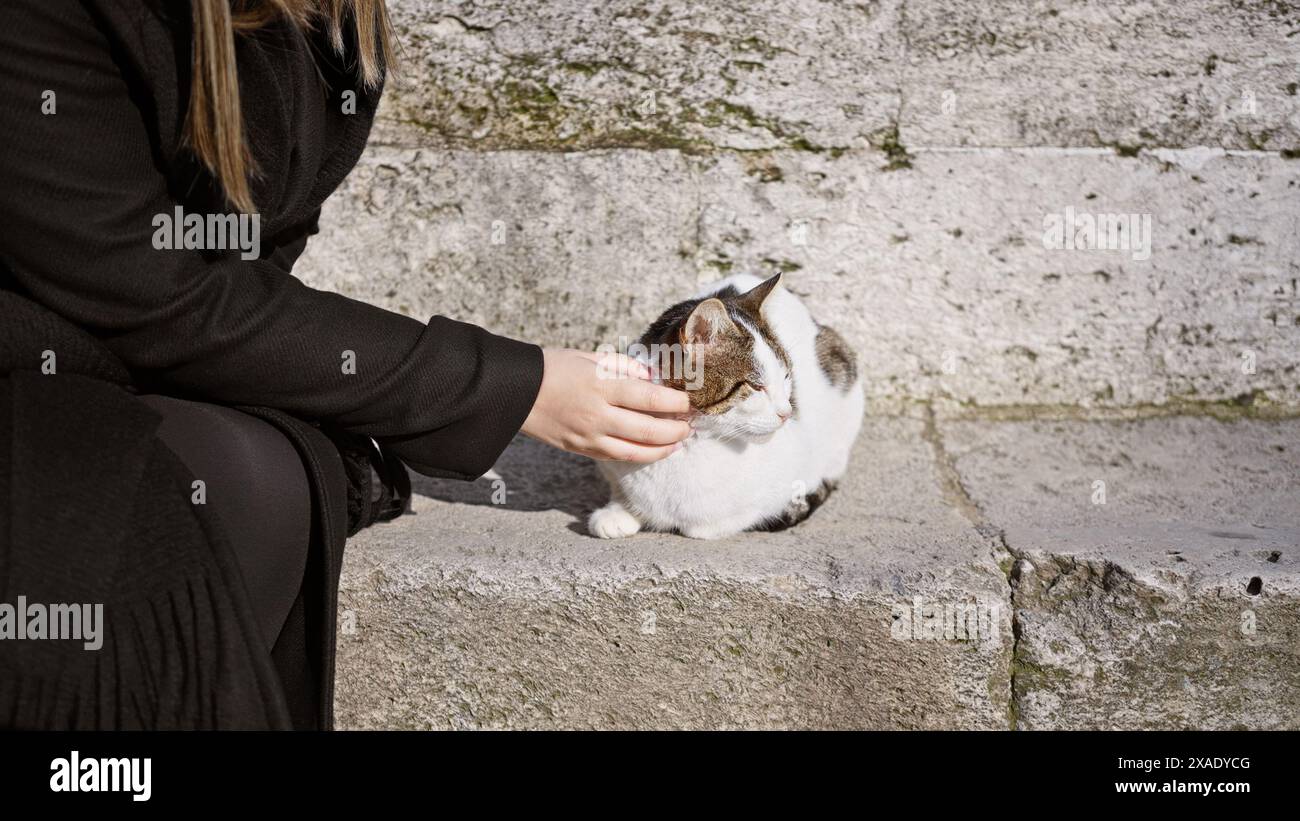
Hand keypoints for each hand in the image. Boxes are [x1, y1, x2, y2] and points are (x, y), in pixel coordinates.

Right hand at [521, 348, 691, 462]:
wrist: (513, 391)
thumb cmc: (552, 367)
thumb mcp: (589, 356)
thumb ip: (623, 367)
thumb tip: (652, 377)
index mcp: (600, 384)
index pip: (649, 398)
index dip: (675, 403)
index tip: (690, 402)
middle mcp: (597, 413)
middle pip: (648, 429)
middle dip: (676, 429)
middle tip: (691, 424)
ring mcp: (589, 435)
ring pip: (636, 450)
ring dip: (664, 448)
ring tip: (680, 441)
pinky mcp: (581, 449)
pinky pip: (618, 456)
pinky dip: (642, 455)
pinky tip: (656, 450)